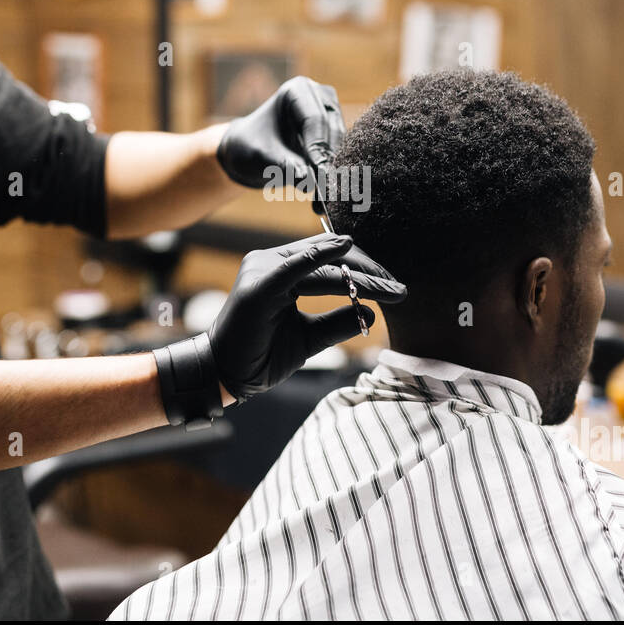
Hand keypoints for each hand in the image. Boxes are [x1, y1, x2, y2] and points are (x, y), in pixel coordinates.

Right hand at [208, 232, 405, 399]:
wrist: (225, 376)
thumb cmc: (261, 355)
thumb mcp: (310, 337)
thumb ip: (337, 323)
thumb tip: (370, 312)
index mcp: (281, 271)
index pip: (330, 260)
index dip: (364, 270)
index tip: (394, 287)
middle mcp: (272, 263)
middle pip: (330, 255)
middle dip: (369, 270)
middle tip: (398, 288)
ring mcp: (263, 270)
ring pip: (323, 264)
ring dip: (361, 274)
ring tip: (390, 289)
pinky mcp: (260, 286)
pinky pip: (298, 266)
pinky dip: (323, 256)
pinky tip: (347, 248)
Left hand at [216, 76, 345, 213]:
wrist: (251, 151)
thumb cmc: (250, 146)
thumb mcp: (260, 156)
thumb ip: (282, 165)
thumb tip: (308, 181)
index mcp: (298, 90)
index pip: (315, 119)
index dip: (318, 147)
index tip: (320, 174)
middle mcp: (321, 98)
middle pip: (332, 133)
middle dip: (327, 164)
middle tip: (324, 193)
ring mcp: (332, 115)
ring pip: (341, 147)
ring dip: (333, 175)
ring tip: (323, 202)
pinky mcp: (337, 135)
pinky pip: (341, 157)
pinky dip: (332, 178)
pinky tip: (324, 199)